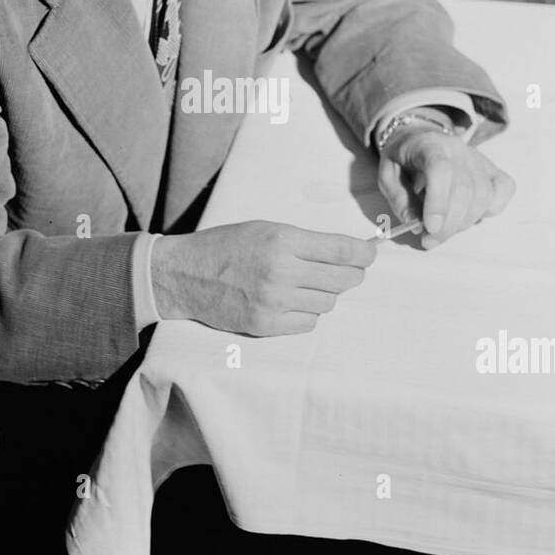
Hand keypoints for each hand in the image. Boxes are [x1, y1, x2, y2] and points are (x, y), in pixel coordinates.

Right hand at [151, 221, 377, 336]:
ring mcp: (274, 302)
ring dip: (325, 294)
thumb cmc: (227, 246)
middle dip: (351, 274)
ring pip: (328, 303)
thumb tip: (350, 253)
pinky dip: (307, 313)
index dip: (364, 254)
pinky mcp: (265, 325)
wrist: (185, 275)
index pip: (343, 251)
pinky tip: (292, 302)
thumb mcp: (266, 229)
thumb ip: (306, 242)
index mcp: (283, 240)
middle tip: (347, 270)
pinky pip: (308, 323)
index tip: (369, 254)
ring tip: (307, 285)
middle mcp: (281, 271)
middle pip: (343, 280)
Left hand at [377, 125, 514, 249]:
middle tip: (429, 240)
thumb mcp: (387, 176)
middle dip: (448, 225)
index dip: (438, 202)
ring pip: (483, 195)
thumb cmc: (403, 160)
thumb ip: (399, 200)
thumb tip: (416, 225)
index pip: (440, 169)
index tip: (430, 228)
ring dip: (464, 222)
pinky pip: (504, 190)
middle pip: (464, 188)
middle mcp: (458, 148)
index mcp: (428, 145)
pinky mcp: (492, 168)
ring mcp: (478, 157)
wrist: (421, 137)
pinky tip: (469, 215)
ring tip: (443, 231)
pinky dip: (490, 209)